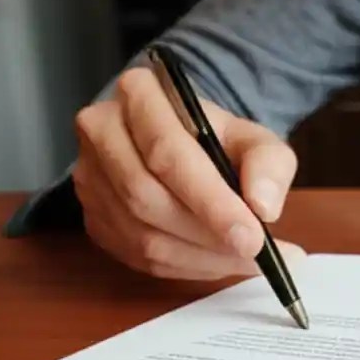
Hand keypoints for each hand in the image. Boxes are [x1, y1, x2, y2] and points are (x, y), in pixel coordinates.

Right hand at [71, 67, 303, 279]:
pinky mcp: (93, 215)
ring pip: (140, 232)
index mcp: (139, 93)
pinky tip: (214, 260)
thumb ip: (269, 164)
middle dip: (206, 233)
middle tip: (252, 252)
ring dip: (198, 255)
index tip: (252, 237)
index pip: (167, 153)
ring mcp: (90, 176)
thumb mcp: (256, 139)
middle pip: (146, 195)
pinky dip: (183, 266)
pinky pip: (135, 254)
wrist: (188, 147)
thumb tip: (263, 206)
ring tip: (242, 258)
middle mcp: (101, 130)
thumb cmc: (220, 141)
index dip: (210, 201)